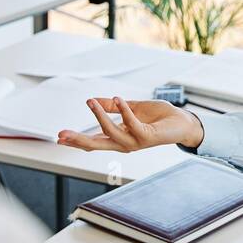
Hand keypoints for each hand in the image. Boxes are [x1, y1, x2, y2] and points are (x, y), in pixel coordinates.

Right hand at [57, 97, 203, 151]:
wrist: (183, 122)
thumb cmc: (159, 117)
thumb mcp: (132, 108)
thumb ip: (113, 107)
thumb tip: (93, 100)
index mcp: (120, 138)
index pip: (95, 141)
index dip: (77, 140)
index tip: (59, 137)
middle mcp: (125, 143)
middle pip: (97, 144)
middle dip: (78, 140)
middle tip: (61, 134)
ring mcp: (135, 142)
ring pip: (111, 132)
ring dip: (99, 116)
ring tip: (91, 102)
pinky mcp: (147, 136)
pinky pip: (131, 123)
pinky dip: (123, 111)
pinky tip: (117, 98)